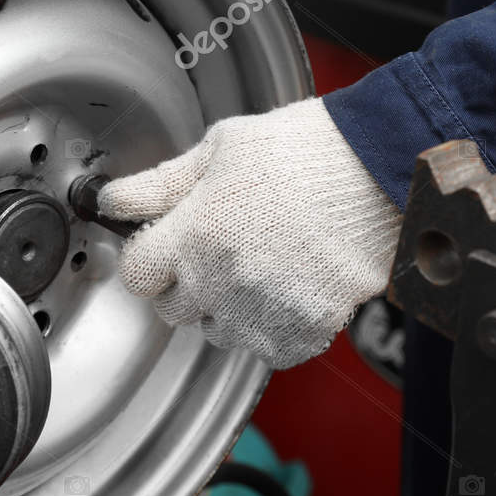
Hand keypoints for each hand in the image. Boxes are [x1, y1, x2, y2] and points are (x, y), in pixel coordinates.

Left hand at [100, 97, 402, 368]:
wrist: (381, 172)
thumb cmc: (306, 150)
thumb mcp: (222, 147)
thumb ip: (161, 182)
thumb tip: (114, 199)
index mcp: (196, 233)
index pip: (136, 275)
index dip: (146, 256)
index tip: (162, 242)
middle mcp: (222, 282)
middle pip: (171, 309)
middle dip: (183, 282)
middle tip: (216, 247)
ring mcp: (263, 313)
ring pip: (216, 333)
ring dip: (224, 308)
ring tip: (257, 264)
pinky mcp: (303, 331)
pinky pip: (265, 348)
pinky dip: (269, 326)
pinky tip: (285, 286)